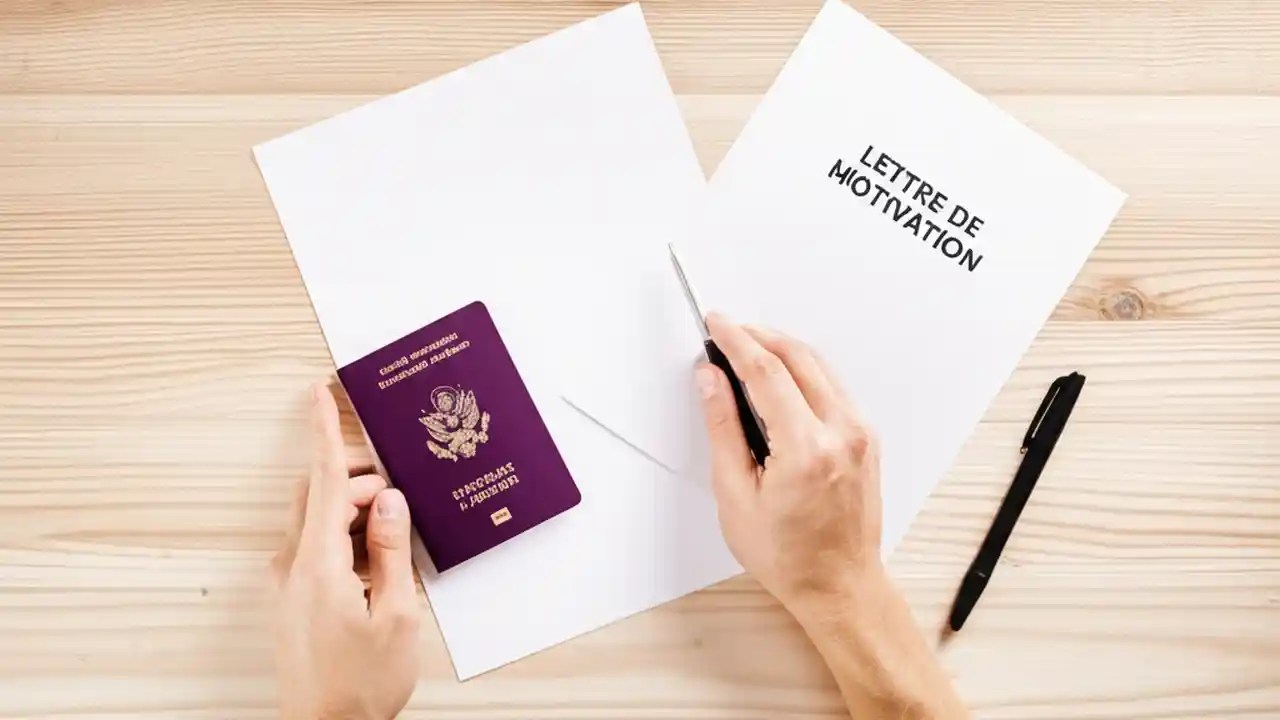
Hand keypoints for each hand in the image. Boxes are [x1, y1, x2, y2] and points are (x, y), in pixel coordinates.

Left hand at [268, 382, 420, 719]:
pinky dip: (348, 541)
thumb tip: (390, 501)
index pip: (325, 482)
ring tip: (396, 546)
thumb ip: (392, 550)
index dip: (324, 433)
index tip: (318, 394)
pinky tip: (377, 568)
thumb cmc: (361, 684)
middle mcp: (293, 566)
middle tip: (401, 501)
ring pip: (320, 521)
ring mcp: (287, 583)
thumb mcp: (395, 615)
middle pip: (323, 496)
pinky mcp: (291, 597)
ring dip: (357, 516)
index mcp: (318, 564)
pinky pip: (316, 548)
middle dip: (361, 484)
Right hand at [695, 314, 883, 610]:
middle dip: (759, 336)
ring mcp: (861, 433)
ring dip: (783, 348)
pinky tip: (780, 377)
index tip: (717, 325)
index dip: (737, 340)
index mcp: (806, 449)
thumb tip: (711, 380)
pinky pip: (834, 386)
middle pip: (798, 356)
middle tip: (728, 331)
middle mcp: (842, 433)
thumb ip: (722, 427)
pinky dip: (805, 370)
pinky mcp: (868, 437)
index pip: (767, 371)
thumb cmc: (787, 554)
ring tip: (749, 349)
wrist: (838, 584)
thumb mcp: (735, 494)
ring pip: (820, 366)